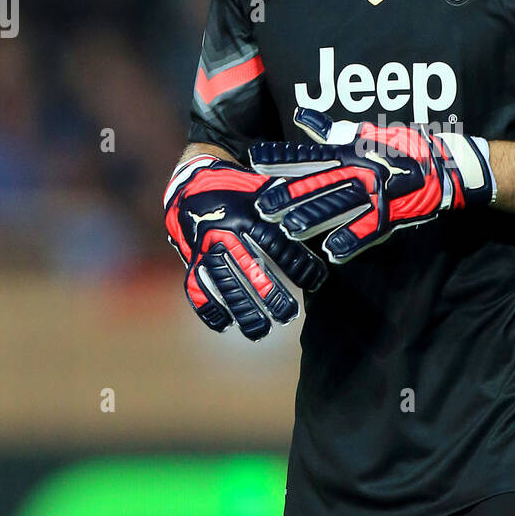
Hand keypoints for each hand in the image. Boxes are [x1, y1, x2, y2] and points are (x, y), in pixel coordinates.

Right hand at [163, 154, 327, 338]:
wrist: (190, 185)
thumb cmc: (239, 189)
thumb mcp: (263, 187)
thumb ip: (287, 202)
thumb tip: (324, 210)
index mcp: (246, 213)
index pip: (276, 243)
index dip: (297, 263)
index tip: (316, 281)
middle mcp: (222, 232)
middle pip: (248, 268)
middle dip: (269, 294)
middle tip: (290, 315)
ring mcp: (204, 249)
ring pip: (223, 284)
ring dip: (242, 309)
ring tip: (261, 330)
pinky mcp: (191, 261)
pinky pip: (196, 288)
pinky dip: (209, 309)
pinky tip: (225, 325)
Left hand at [248, 107, 495, 263]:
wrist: (442, 164)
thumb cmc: (400, 148)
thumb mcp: (363, 133)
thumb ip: (331, 130)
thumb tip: (301, 116)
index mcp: (350, 152)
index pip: (309, 154)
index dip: (281, 158)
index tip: (255, 161)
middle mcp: (359, 171)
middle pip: (318, 183)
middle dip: (290, 195)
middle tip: (262, 207)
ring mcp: (375, 193)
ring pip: (339, 206)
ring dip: (314, 218)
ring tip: (289, 229)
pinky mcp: (390, 214)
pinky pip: (367, 229)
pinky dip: (350, 241)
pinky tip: (332, 253)